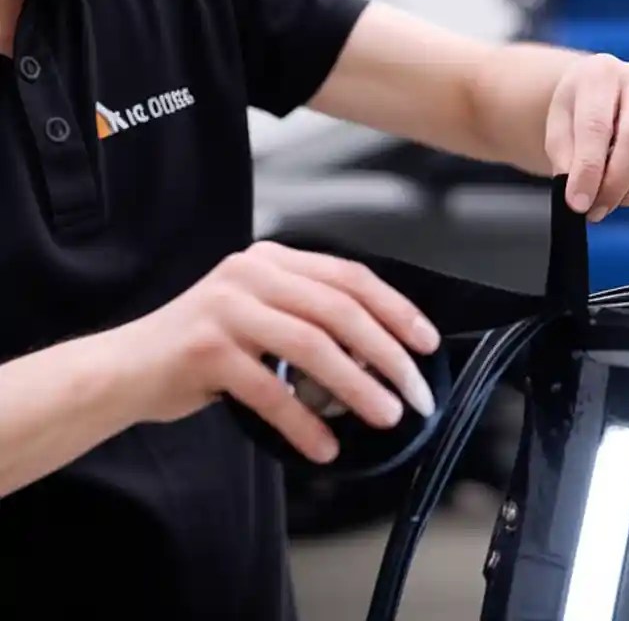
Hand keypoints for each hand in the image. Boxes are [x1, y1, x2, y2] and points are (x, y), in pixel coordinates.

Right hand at [114, 241, 440, 463]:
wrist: (124, 369)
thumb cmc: (204, 349)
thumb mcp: (262, 316)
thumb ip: (313, 320)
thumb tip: (385, 358)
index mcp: (272, 261)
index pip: (350, 278)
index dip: (396, 309)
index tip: (426, 342)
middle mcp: (250, 274)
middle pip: (340, 312)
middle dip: (388, 355)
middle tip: (417, 392)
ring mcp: (225, 309)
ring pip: (313, 347)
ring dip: (358, 387)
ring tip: (387, 415)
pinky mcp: (204, 349)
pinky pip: (270, 390)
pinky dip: (303, 422)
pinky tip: (324, 446)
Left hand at [545, 53, 628, 221]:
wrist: (601, 95)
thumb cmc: (577, 112)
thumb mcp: (557, 129)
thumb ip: (566, 160)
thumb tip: (581, 196)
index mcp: (602, 72)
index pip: (597, 125)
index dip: (589, 170)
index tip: (578, 203)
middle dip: (617, 182)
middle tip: (597, 210)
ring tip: (609, 202)